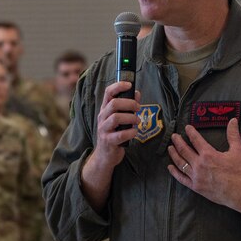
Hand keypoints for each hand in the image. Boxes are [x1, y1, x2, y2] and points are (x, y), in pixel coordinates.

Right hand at [79, 80, 139, 211]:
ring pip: (116, 118)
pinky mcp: (108, 141)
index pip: (108, 93)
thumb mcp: (120, 119)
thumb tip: (137, 93)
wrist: (105, 156)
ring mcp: (104, 130)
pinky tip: (134, 132)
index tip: (129, 84)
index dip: (118, 86)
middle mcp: (102, 118)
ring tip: (137, 121)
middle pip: (114, 104)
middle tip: (138, 108)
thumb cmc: (114, 134)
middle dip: (129, 104)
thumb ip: (127, 106)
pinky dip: (131, 132)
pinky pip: (121, 134)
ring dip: (131, 117)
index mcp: (105, 110)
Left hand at [167, 118, 240, 216]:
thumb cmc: (239, 172)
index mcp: (208, 154)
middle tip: (174, 136)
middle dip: (178, 142)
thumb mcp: (238, 150)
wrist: (239, 192)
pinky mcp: (195, 186)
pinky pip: (181, 178)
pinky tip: (170, 167)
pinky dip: (174, 172)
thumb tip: (233, 120)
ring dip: (174, 154)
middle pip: (184, 150)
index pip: (196, 140)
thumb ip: (233, 134)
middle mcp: (199, 164)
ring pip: (180, 163)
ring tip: (170, 148)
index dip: (190, 132)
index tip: (187, 128)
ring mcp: (195, 176)